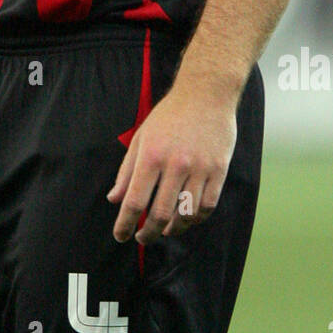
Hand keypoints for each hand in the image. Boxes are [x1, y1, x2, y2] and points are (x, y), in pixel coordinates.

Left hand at [107, 84, 236, 244]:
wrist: (206, 94)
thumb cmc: (169, 116)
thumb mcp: (141, 138)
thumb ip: (127, 170)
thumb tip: (114, 200)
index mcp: (151, 155)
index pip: (134, 201)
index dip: (125, 224)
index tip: (120, 236)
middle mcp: (175, 164)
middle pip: (160, 214)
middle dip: (148, 234)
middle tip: (142, 239)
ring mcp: (200, 168)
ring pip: (186, 215)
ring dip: (173, 230)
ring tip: (165, 231)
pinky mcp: (219, 170)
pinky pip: (207, 206)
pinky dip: (195, 219)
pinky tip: (186, 220)